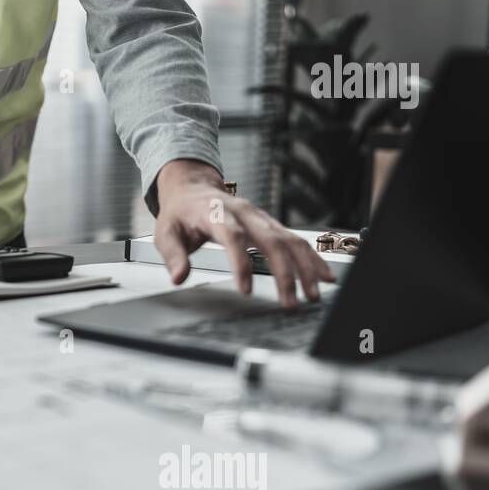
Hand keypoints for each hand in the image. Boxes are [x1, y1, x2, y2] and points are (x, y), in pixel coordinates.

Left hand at [152, 160, 334, 308]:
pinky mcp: (269, 224)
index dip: (240, 263)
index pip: (232, 236)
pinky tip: (323, 275)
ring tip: (312, 293)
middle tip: (290, 301)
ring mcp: (260, 217)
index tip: (246, 289)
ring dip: (304, 267)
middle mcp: (244, 213)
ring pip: (288, 240)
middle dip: (284, 272)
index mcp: (215, 212)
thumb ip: (173, 254)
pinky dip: (311, 258)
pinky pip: (295, 239)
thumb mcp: (165, 231)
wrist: (192, 188)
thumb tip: (179, 276)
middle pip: (269, 240)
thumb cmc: (180, 211)